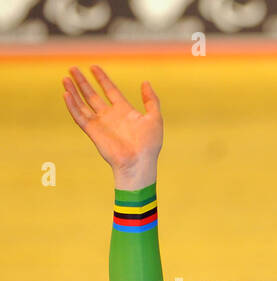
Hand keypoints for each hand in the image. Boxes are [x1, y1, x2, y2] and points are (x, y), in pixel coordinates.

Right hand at [62, 65, 161, 189]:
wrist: (139, 162)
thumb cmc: (149, 143)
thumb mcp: (155, 118)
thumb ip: (151, 100)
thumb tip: (145, 82)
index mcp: (125, 112)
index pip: (111, 91)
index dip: (102, 79)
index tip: (94, 67)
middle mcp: (111, 116)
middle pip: (93, 95)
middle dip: (83, 82)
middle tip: (73, 68)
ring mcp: (100, 123)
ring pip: (83, 103)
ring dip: (74, 90)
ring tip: (65, 77)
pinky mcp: (92, 131)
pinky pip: (79, 116)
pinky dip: (72, 105)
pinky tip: (66, 93)